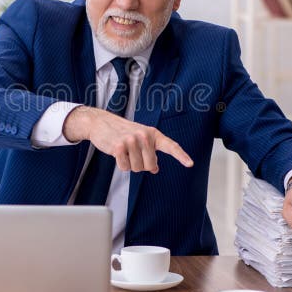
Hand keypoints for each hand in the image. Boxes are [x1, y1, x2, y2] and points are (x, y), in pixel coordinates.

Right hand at [62, 106, 192, 172]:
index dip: (181, 156)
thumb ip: (150, 152)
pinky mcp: (118, 147)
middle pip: (150, 166)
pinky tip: (116, 153)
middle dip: (141, 165)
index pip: (170, 146)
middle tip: (132, 154)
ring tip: (124, 151)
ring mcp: (131, 140)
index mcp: (152, 134)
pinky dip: (120, 165)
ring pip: (137, 168)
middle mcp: (144, 136)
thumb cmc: (121, 131)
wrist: (101, 123)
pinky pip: (124, 167)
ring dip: (129, 164)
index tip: (190, 164)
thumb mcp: (139, 139)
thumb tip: (155, 169)